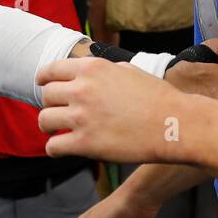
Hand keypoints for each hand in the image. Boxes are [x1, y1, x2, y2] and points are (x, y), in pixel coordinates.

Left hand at [38, 57, 197, 163]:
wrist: (174, 123)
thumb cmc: (157, 97)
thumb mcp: (128, 70)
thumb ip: (103, 70)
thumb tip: (88, 74)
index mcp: (92, 68)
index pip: (51, 70)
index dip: (44, 79)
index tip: (43, 85)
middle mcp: (82, 89)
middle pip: (46, 96)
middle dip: (51, 105)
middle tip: (62, 113)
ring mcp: (81, 116)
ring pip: (44, 121)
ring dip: (50, 127)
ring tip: (60, 132)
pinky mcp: (84, 143)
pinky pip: (53, 146)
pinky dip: (55, 148)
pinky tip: (64, 148)